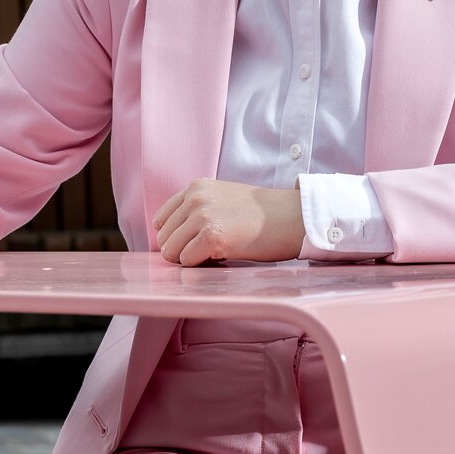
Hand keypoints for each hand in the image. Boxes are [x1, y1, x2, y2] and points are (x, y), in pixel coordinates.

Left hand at [154, 179, 303, 265]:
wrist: (292, 217)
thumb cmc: (261, 214)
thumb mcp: (222, 199)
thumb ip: (196, 211)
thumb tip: (170, 241)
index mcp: (195, 188)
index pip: (162, 220)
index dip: (176, 236)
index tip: (195, 241)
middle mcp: (195, 199)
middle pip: (165, 238)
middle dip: (182, 249)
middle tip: (210, 249)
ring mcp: (202, 218)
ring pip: (171, 252)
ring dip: (191, 258)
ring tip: (216, 252)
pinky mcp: (212, 238)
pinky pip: (187, 261)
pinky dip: (201, 265)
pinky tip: (222, 256)